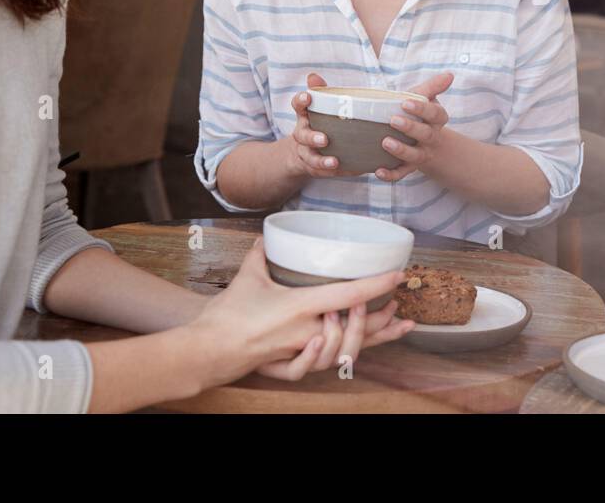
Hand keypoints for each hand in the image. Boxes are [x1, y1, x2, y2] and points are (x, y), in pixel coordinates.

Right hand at [190, 241, 413, 388]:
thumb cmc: (227, 314)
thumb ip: (261, 255)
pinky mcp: (288, 365)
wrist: (206, 350)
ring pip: (343, 353)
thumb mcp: (247, 277)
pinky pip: (315, 368)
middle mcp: (306, 331)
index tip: (398, 276)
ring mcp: (299, 351)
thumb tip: (267, 237)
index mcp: (301, 306)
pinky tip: (343, 355)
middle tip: (397, 306)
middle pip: (356, 329)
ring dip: (367, 340)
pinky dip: (330, 360)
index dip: (377, 285)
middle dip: (381, 320)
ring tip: (385, 327)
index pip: (349, 293)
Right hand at [285, 73, 344, 178]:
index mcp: (304, 117)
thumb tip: (313, 75)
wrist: (303, 156)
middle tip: (324, 139)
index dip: (301, 101)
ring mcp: (308, 154)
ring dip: (322, 161)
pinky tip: (354, 170)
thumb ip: (320, 92)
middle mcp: (303, 136)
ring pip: (312, 158)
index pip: (297, 106)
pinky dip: (340, 172)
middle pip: (303, 136)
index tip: (307, 97)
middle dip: (312, 138)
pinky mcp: (317, 169)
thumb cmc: (318, 124)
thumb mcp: (319, 108)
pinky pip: (326, 172)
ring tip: (334, 162)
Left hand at [376, 72, 454, 181]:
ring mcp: (421, 154)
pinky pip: (401, 173)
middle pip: (426, 135)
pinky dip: (391, 174)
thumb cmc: (419, 113)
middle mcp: (431, 138)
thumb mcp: (425, 97)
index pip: (435, 114)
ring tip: (385, 142)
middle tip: (393, 120)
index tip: (405, 102)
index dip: (422, 109)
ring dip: (401, 151)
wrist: (422, 140)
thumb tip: (449, 74)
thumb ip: (433, 86)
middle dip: (411, 128)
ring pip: (415, 156)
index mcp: (437, 120)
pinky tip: (378, 171)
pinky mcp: (408, 167)